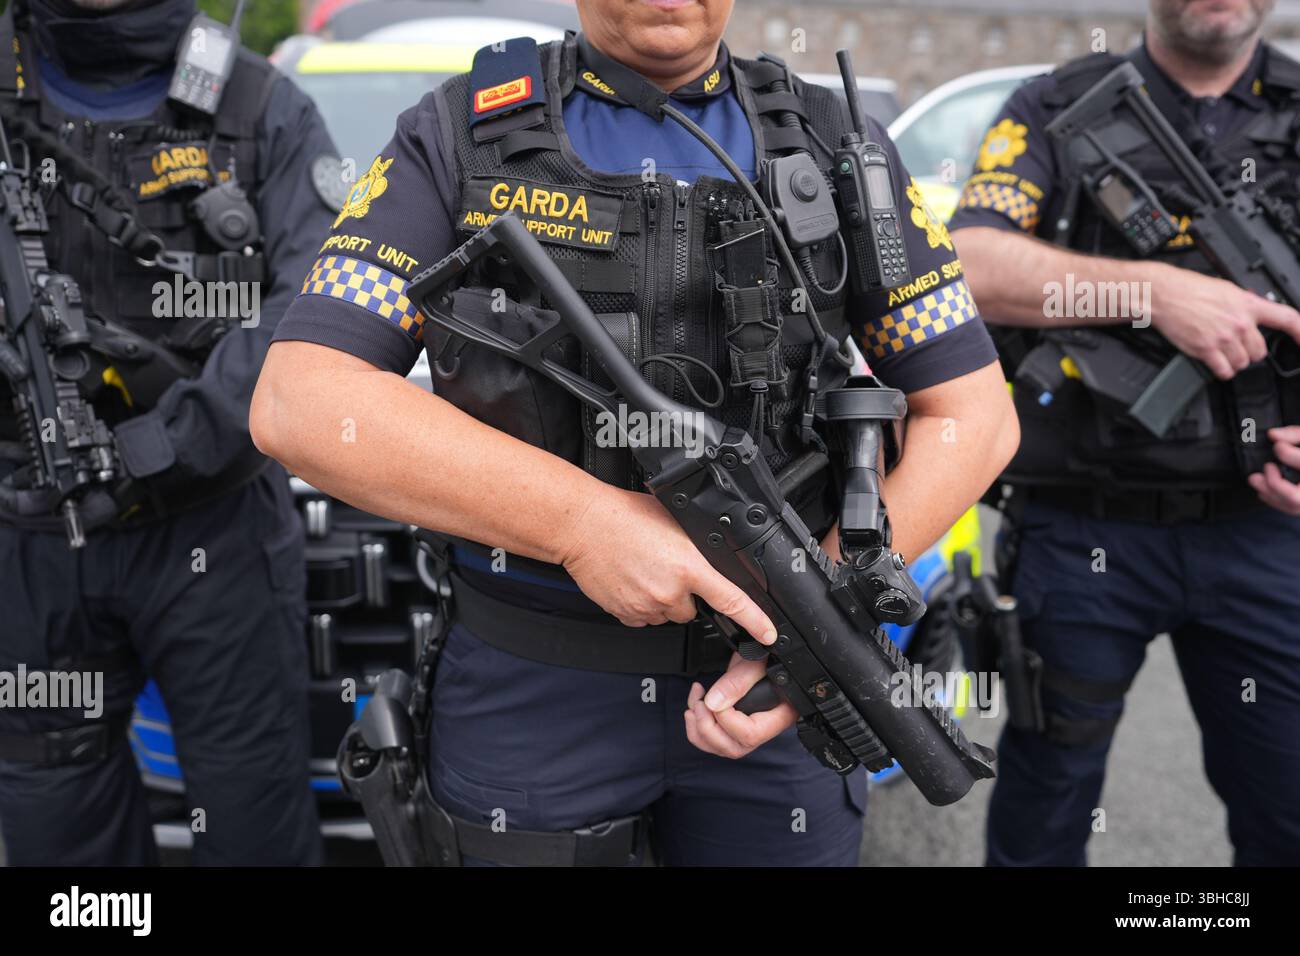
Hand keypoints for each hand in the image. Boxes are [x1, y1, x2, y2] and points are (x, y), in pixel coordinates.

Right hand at [558, 485, 777, 643]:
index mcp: (688, 566)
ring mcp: (646, 606)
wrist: (583, 526)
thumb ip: (698, 545)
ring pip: (668, 614)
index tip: (768, 635)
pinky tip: (632, 582)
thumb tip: (713, 555)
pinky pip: (644, 618)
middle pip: (693, 611)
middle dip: (686, 596)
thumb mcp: (675, 521)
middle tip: (667, 569)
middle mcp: (669, 592)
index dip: (755, 622)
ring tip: (646, 571)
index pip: (732, 601)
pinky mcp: (625, 614)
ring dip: (663, 600)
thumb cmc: (624, 516)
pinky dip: (642, 605)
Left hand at [684, 653, 796, 758]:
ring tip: (695, 704)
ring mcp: (748, 729)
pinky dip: (696, 727)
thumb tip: (714, 704)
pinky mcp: (733, 725)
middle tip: (700, 704)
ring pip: (720, 748)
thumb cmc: (766, 652)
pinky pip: (712, 740)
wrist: (761, 646)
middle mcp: (765, 727)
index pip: (752, 734)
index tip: (715, 697)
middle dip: (708, 728)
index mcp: (780, 714)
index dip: (727, 719)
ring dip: (699, 729)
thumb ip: (738, 681)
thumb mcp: (756, 660)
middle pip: (734, 748)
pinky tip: (696, 705)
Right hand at [1150, 269, 1299, 380]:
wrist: (1163, 294)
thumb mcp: (1226, 289)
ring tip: (1222, 354)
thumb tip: (1253, 313)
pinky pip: (1224, 370)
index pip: (1286, 318)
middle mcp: (1239, 322)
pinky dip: (1221, 371)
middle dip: (1250, 353)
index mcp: (1248, 304)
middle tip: (1237, 347)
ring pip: (1242, 363)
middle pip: (1259, 351)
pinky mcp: (1206, 349)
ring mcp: (1223, 337)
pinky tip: (1215, 363)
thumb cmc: (1188, 289)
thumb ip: (1243, 304)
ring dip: (1234, 362)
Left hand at [1247, 426, 1299, 514]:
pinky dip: (1274, 500)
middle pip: (1296, 497)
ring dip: (1269, 492)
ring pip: (1293, 506)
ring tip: (1256, 478)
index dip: (1287, 454)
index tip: (1277, 445)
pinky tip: (1264, 490)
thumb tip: (1272, 435)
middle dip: (1274, 484)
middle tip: (1266, 467)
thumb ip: (1294, 434)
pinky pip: (1292, 509)